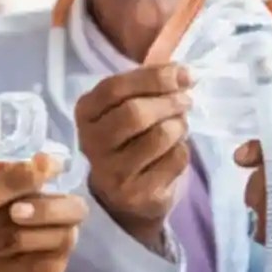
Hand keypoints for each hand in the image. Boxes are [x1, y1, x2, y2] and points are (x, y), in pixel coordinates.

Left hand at [0, 154, 87, 271]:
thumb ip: (0, 183)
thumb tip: (41, 161)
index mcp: (27, 191)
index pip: (53, 173)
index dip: (51, 168)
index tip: (44, 168)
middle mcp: (46, 214)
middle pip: (75, 204)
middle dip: (47, 206)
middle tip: (14, 212)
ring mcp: (52, 241)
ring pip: (70, 226)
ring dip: (38, 227)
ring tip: (9, 237)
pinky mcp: (53, 266)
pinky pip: (60, 251)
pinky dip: (36, 245)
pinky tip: (13, 250)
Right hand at [76, 63, 192, 250]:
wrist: (124, 197)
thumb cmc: (128, 140)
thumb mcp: (124, 108)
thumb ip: (147, 87)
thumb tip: (183, 73)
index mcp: (85, 113)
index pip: (114, 88)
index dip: (152, 77)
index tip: (182, 73)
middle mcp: (90, 142)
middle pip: (134, 113)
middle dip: (168, 102)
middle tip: (186, 100)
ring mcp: (112, 172)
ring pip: (158, 136)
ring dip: (179, 126)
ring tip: (180, 126)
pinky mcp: (136, 194)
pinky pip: (174, 161)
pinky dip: (182, 150)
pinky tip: (175, 150)